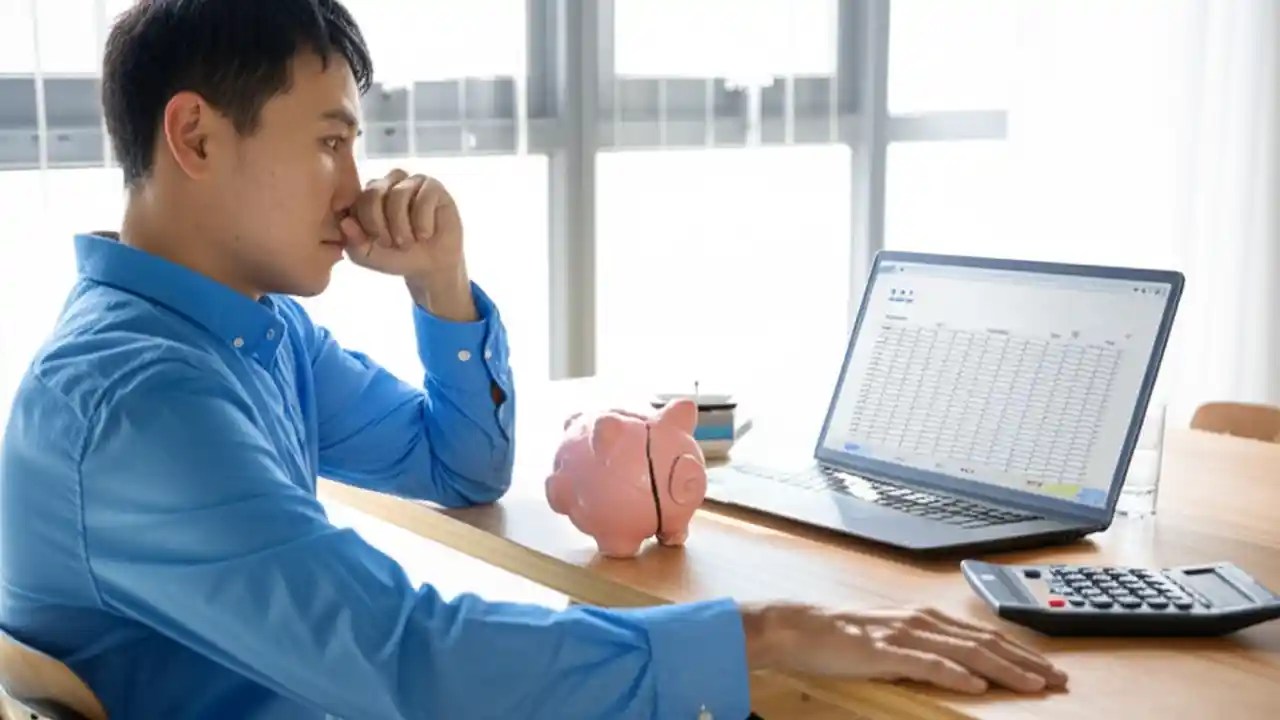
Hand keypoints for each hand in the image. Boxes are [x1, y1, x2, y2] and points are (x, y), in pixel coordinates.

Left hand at [341, 169, 475, 320]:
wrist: (432, 266)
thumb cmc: (398, 257)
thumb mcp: (369, 256)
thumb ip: (354, 242)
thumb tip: (345, 223)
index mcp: (367, 197)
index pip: (357, 198)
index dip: (366, 223)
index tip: (377, 243)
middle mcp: (387, 184)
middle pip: (374, 192)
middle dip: (381, 223)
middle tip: (392, 244)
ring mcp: (411, 182)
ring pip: (399, 193)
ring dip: (403, 224)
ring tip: (410, 242)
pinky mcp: (434, 187)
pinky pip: (424, 196)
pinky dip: (423, 221)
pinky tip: (426, 234)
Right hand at [740, 602, 1067, 693]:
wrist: (804, 628)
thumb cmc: (846, 639)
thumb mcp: (895, 643)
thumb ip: (927, 652)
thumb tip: (963, 672)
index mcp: (927, 619)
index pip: (985, 636)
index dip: (1020, 652)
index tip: (1049, 669)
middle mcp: (923, 621)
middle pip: (985, 642)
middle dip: (1026, 662)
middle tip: (1058, 680)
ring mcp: (906, 634)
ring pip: (966, 652)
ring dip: (1004, 669)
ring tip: (1033, 684)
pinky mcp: (887, 651)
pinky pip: (928, 663)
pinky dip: (956, 674)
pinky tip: (977, 685)